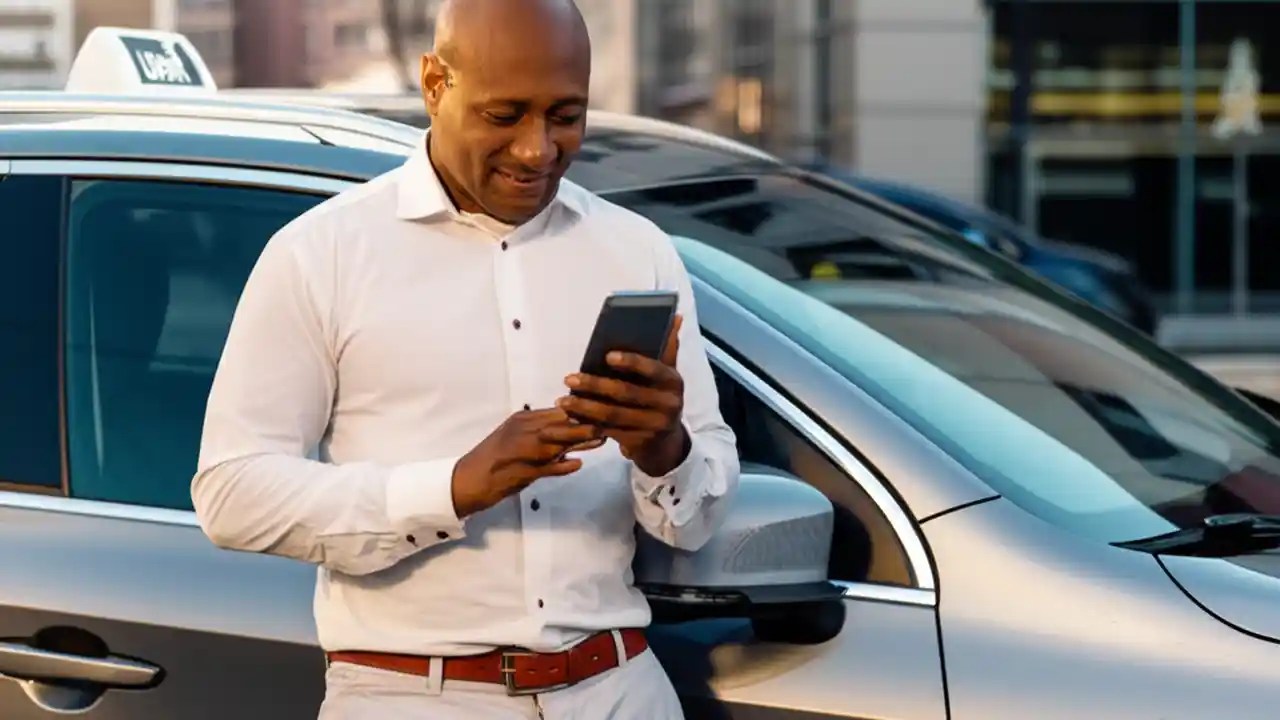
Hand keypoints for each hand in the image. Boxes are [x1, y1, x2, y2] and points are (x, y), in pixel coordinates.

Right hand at [451, 409, 603, 517]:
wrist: (468, 480)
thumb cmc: (493, 458)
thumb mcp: (516, 436)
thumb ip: (540, 431)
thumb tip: (568, 424)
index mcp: (523, 419)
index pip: (558, 409)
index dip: (581, 409)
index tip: (602, 407)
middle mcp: (524, 430)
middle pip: (562, 422)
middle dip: (587, 422)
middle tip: (609, 422)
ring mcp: (523, 450)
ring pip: (558, 442)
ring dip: (582, 441)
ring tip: (602, 439)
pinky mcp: (522, 471)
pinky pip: (546, 468)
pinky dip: (562, 466)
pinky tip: (577, 464)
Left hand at [558, 315, 689, 476]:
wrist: (666, 444)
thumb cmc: (659, 399)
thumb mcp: (666, 376)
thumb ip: (667, 348)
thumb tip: (675, 316)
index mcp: (674, 382)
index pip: (653, 369)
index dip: (631, 362)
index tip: (607, 356)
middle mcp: (668, 404)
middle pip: (626, 393)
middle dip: (595, 386)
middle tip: (570, 378)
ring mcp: (654, 426)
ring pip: (613, 415)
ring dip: (585, 407)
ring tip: (562, 400)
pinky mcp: (639, 444)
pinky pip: (609, 432)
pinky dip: (588, 424)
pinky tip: (571, 416)